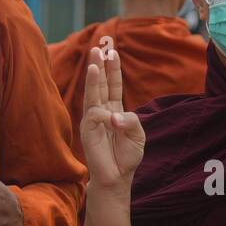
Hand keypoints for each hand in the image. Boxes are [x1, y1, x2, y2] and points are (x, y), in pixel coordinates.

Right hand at [80, 46, 144, 194]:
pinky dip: (104, 115)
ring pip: (93, 93)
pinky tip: (110, 121)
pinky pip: (94, 114)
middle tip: (98, 47)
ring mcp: (92, 119)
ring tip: (95, 62)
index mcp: (115, 110)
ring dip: (94, 78)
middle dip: (99, 65)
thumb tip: (113, 116)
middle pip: (101, 84)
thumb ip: (131, 121)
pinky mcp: (87, 129)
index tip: (113, 52)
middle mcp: (102, 111)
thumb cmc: (126, 156)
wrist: (117, 177)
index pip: (113, 85)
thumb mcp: (138, 134)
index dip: (113, 69)